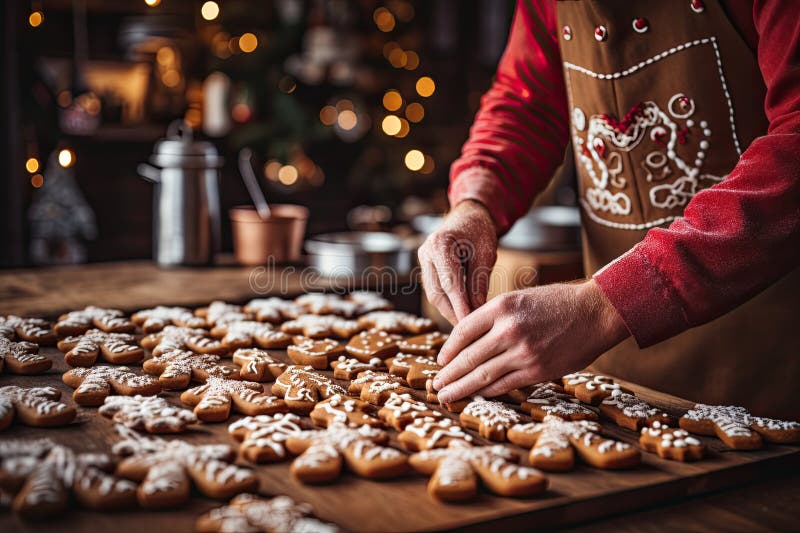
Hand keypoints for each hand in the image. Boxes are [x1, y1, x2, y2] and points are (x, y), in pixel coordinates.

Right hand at [418, 200, 497, 324]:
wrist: (468, 217)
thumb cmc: (480, 232)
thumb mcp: (485, 254)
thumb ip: (479, 282)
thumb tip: (477, 312)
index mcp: (440, 244)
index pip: (450, 283)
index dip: (460, 306)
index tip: (471, 323)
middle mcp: (426, 252)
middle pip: (437, 293)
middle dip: (453, 313)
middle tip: (471, 331)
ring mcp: (423, 260)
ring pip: (434, 295)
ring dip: (449, 312)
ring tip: (467, 326)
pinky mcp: (426, 268)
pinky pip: (435, 291)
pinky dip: (448, 304)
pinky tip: (461, 314)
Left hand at [431, 279, 629, 403]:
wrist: (596, 312)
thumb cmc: (557, 304)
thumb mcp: (520, 299)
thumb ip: (495, 318)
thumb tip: (468, 343)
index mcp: (501, 306)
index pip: (463, 331)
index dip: (448, 349)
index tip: (441, 361)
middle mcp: (508, 329)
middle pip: (467, 357)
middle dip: (448, 375)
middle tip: (435, 385)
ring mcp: (523, 352)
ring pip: (482, 375)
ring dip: (461, 388)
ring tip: (447, 396)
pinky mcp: (537, 370)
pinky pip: (504, 385)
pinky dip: (487, 392)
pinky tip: (476, 396)